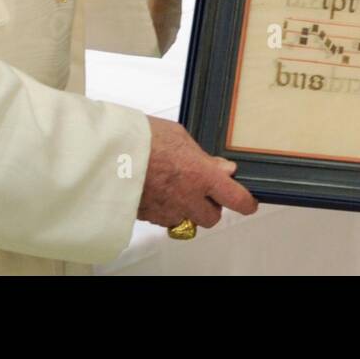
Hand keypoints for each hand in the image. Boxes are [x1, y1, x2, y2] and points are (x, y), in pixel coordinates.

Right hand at [137, 116, 258, 229]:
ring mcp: (169, 211)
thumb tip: (223, 169)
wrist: (110, 152)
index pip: (236, 199)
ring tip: (176, 188)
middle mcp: (189, 198)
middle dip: (211, 206)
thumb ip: (204, 157)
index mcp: (202, 176)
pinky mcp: (150, 217)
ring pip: (188, 221)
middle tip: (204, 189)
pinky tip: (159, 192)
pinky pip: (166, 220)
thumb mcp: (180, 137)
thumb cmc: (144, 138)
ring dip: (189, 209)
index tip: (249, 202)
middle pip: (212, 217)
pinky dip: (167, 210)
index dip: (246, 203)